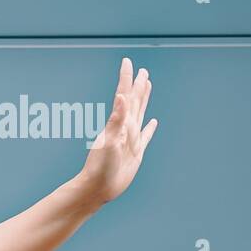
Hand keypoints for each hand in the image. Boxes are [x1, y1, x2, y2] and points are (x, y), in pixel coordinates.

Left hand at [77, 57, 158, 205]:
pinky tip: (153, 121)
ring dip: (144, 99)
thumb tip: (120, 97)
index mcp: (119, 123)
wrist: (97, 189)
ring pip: (140, 114)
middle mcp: (125, 128)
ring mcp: (130, 139)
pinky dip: (150, 127)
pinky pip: (146, 135)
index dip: (126, 78)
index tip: (127, 61)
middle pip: (134, 101)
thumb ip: (116, 119)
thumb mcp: (110, 141)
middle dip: (137, 85)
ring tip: (147, 86)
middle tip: (142, 70)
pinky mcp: (135, 152)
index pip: (124, 95)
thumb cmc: (101, 167)